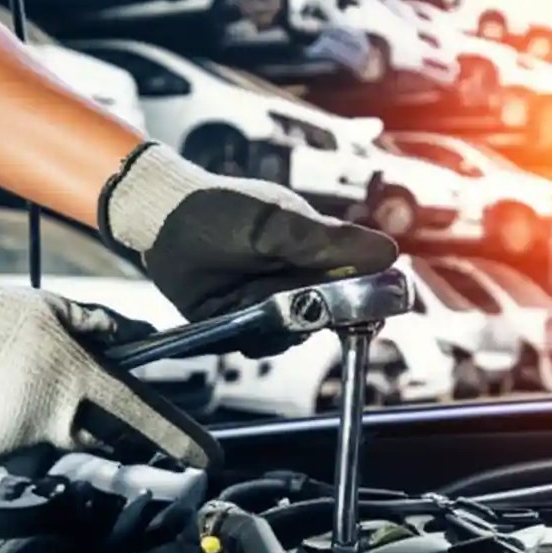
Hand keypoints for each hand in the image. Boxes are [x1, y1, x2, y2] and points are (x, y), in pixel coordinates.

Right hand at [0, 272, 221, 467]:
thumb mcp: (52, 307)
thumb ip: (103, 325)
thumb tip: (144, 332)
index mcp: (80, 378)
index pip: (145, 416)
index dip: (180, 439)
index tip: (207, 458)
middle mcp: (58, 419)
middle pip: (105, 441)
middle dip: (104, 430)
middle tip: (75, 402)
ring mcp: (24, 445)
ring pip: (57, 447)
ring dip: (49, 427)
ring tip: (14, 390)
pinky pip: (15, 455)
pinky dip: (10, 435)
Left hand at [97, 142, 398, 355]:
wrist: (163, 220)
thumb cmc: (223, 209)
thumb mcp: (278, 222)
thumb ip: (328, 242)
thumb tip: (387, 252)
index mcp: (320, 254)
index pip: (362, 287)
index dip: (365, 303)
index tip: (361, 309)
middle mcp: (300, 284)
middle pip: (328, 318)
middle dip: (311, 313)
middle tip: (288, 293)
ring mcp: (271, 306)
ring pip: (293, 336)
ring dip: (276, 323)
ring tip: (249, 291)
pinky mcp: (241, 325)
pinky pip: (258, 343)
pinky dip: (249, 332)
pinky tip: (234, 305)